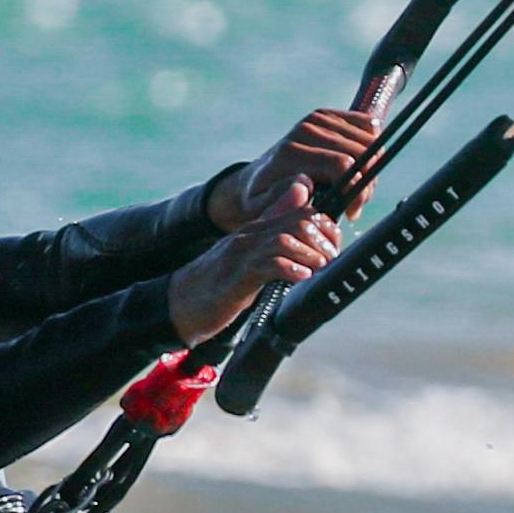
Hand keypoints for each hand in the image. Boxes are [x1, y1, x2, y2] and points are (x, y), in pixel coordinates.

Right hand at [167, 196, 341, 345]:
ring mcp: (241, 255)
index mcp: (257, 228)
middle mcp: (250, 235)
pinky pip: (268, 266)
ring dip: (310, 255)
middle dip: (323, 238)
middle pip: (298, 220)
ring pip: (285, 239)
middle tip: (330, 259)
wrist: (180, 302)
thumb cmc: (221, 282)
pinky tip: (300, 277)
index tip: (333, 246)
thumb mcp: (253, 256)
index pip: (301, 210)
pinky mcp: (236, 279)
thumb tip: (308, 231)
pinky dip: (290, 270)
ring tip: (318, 268)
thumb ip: (278, 241)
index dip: (325, 226)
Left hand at [218, 102, 384, 228]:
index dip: (356, 191)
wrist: (257, 177)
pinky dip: (371, 149)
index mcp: (291, 152)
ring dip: (370, 169)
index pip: (342, 164)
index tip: (352, 213)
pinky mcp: (329, 114)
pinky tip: (356, 167)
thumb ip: (280, 201)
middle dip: (366, 184)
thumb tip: (304, 185)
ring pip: (370, 141)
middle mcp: (305, 129)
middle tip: (355, 204)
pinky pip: (369, 126)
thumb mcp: (262, 209)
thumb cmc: (263, 198)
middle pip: (361, 153)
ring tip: (353, 188)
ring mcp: (318, 118)